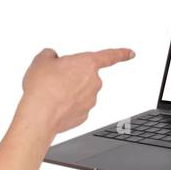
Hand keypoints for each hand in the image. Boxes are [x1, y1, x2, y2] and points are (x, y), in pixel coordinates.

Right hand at [19, 46, 135, 136]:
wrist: (40, 114)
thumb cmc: (43, 87)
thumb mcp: (41, 61)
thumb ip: (50, 55)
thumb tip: (51, 58)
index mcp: (87, 64)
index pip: (109, 56)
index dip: (121, 54)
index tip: (130, 53)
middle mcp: (93, 82)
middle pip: (85, 76)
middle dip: (72, 77)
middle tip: (54, 80)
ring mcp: (90, 101)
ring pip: (80, 92)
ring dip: (69, 92)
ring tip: (51, 94)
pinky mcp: (84, 115)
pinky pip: (76, 107)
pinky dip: (67, 106)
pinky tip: (55, 106)